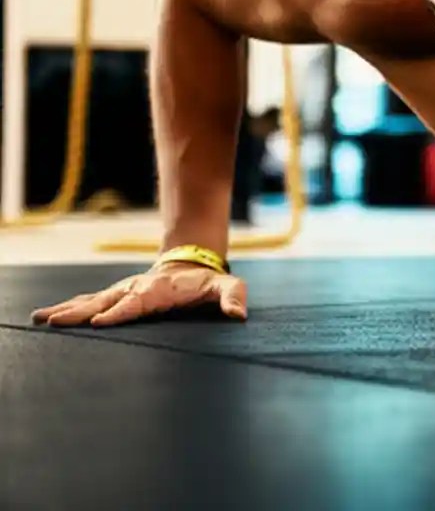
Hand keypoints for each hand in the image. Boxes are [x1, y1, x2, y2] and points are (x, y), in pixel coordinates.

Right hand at [30, 262, 247, 327]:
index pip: (136, 304)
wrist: (192, 265)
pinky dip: (69, 307)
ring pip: (91, 300)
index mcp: (158, 291)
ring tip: (42, 319)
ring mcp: (123, 290)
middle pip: (105, 302)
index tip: (99, 322)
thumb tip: (238, 314)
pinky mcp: (115, 294)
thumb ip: (233, 298)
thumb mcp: (227, 287)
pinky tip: (48, 316)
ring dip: (67, 310)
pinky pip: (90, 301)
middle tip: (56, 322)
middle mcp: (135, 289)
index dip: (119, 313)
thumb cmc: (209, 283)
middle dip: (81, 313)